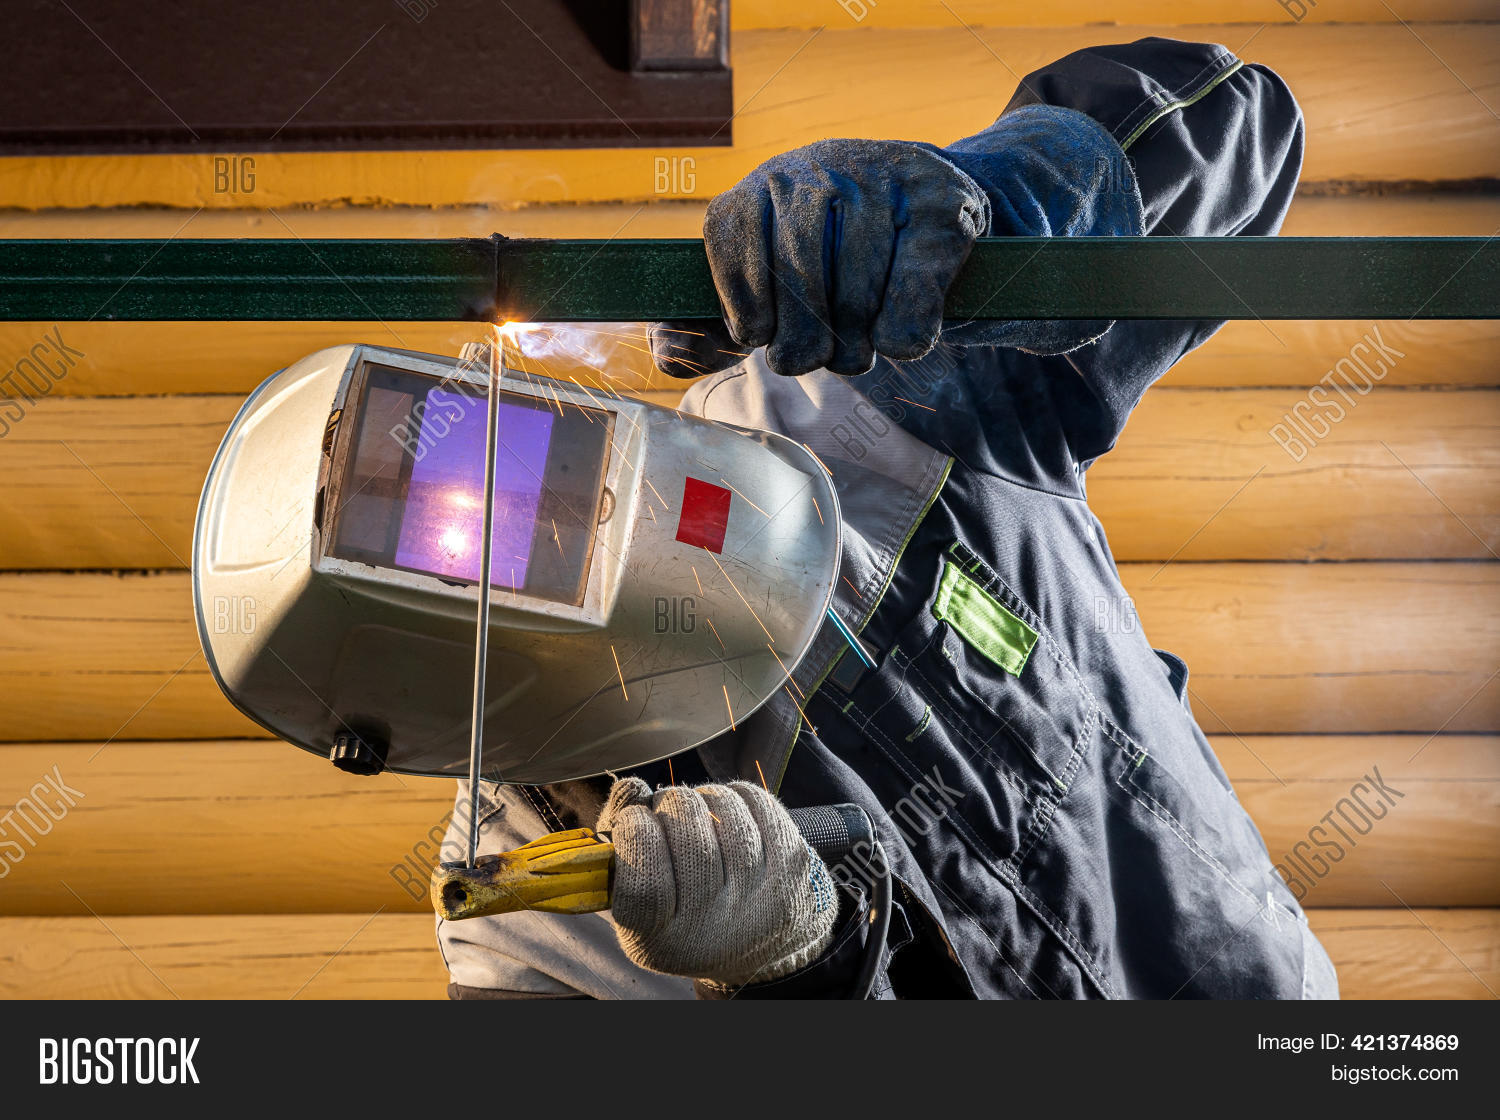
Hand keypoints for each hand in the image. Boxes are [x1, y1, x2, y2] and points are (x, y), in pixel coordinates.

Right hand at [597, 776, 837, 987]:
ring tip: (700, 810)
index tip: (634, 819)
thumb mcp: (639, 897)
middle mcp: (713, 930)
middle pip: (690, 838)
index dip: (635, 834)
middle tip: (668, 806)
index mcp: (662, 942)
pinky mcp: (792, 869)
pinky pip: (759, 804)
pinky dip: (738, 794)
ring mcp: (760, 900)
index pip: (646, 881)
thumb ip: (620, 842)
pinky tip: (729, 810)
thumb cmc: (686, 910)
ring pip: (726, 810)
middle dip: (671, 803)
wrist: (765, 943)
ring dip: (705, 796)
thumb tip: (630, 786)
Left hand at [651, 138, 989, 378]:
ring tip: (857, 347)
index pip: (729, 239)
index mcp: (766, 184)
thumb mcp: (774, 281)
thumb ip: (714, 323)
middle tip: (812, 355)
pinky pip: (909, 308)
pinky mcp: (945, 210)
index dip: (743, 307)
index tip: (758, 334)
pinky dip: (900, 341)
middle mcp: (821, 168)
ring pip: (854, 303)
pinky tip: (898, 334)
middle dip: (801, 344)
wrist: (940, 208)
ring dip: (854, 350)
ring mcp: (887, 181)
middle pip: (794, 281)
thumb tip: (667, 351)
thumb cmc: (838, 262)